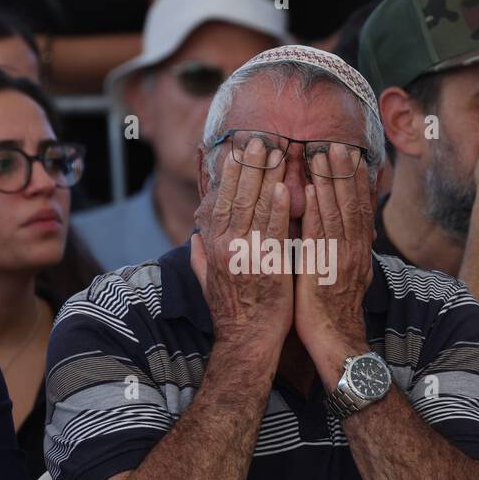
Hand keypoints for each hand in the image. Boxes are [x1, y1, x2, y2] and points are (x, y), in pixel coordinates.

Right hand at [191, 137, 292, 356]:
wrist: (247, 340)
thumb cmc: (231, 312)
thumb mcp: (207, 282)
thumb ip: (200, 258)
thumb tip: (194, 239)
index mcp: (212, 246)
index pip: (219, 201)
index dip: (230, 174)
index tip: (237, 152)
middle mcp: (226, 246)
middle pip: (237, 197)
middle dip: (248, 166)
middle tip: (259, 139)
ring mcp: (246, 255)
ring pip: (256, 207)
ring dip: (266, 177)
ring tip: (276, 152)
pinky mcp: (268, 266)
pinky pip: (274, 230)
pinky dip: (278, 207)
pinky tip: (284, 186)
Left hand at [294, 148, 374, 386]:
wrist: (334, 340)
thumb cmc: (330, 310)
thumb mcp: (342, 275)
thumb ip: (339, 251)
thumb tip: (335, 233)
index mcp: (358, 250)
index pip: (359, 209)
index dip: (355, 182)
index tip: (351, 158)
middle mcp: (354, 249)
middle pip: (351, 204)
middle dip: (344, 173)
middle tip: (338, 145)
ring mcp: (340, 257)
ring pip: (337, 211)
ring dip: (330, 181)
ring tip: (323, 154)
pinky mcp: (323, 266)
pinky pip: (320, 231)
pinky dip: (316, 207)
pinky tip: (309, 189)